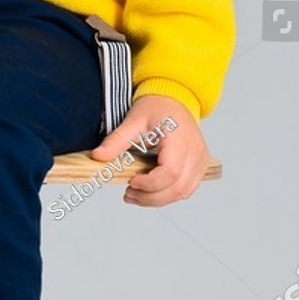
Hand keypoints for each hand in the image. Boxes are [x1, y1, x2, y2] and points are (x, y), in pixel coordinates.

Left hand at [89, 94, 208, 208]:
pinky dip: (167, 195)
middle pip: (178, 188)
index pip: (171, 172)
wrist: (173, 99)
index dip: (150, 183)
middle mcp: (196, 152)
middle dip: (151, 197)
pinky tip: (150, 191)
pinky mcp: (199, 167)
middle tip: (129, 194)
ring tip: (136, 194)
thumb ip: (116, 140)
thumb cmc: (157, 108)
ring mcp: (201, 161)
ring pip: (183, 193)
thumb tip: (98, 156)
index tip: (132, 182)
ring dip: (158, 200)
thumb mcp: (133, 120)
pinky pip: (186, 190)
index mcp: (181, 139)